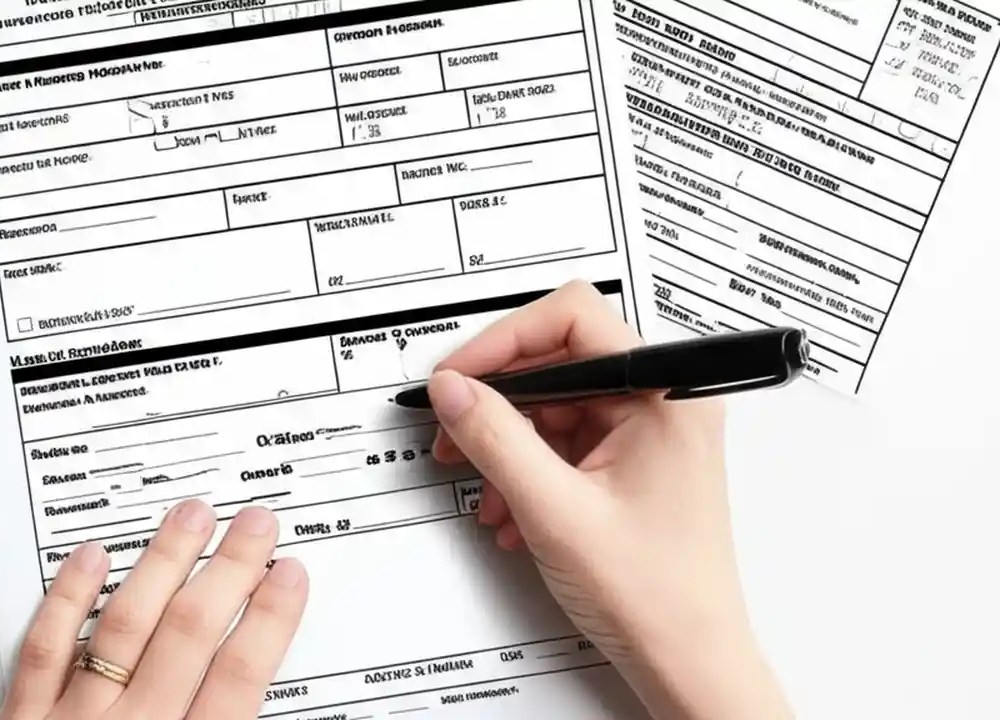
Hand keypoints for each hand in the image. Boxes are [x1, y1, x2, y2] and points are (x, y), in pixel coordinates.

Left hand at [0, 502, 307, 719]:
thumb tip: (276, 717)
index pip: (242, 676)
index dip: (271, 617)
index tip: (289, 575)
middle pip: (190, 634)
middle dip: (228, 570)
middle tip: (253, 524)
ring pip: (123, 626)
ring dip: (160, 564)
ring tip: (187, 518)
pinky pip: (43, 651)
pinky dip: (64, 599)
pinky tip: (87, 559)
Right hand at [427, 281, 791, 719]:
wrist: (686, 662)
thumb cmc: (657, 596)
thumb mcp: (555, 510)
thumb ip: (495, 440)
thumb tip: (454, 389)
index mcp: (666, 395)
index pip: (572, 318)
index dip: (505, 341)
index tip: (460, 375)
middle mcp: (663, 404)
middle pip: (557, 362)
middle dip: (497, 400)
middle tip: (455, 427)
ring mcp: (647, 434)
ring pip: (553, 406)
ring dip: (506, 443)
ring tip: (481, 482)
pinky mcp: (630, 463)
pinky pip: (562, 441)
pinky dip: (525, 468)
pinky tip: (508, 506)